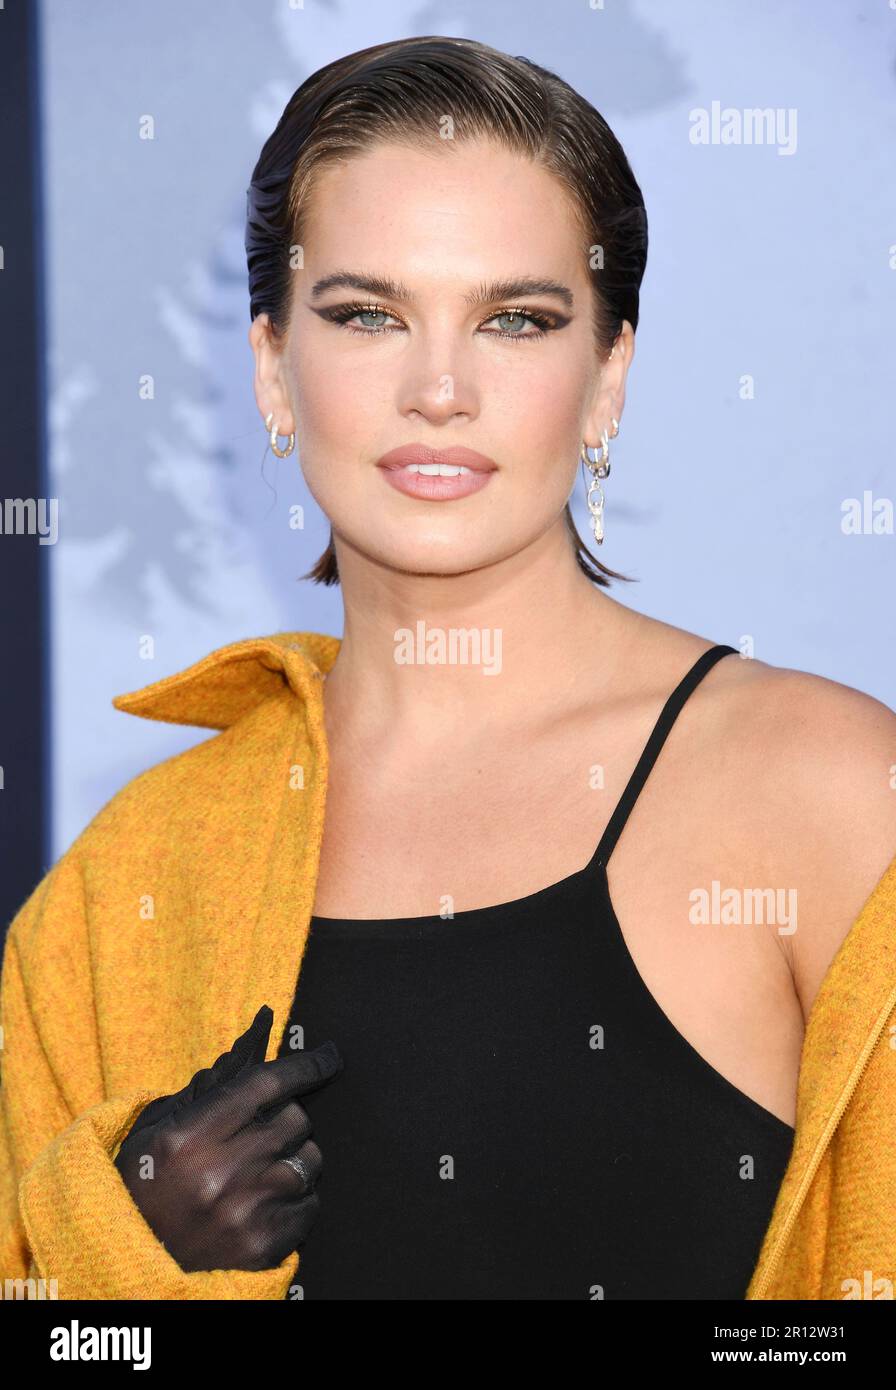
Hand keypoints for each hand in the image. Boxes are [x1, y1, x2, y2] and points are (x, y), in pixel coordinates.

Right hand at [114, 1005, 342, 1271]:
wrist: (131, 1268)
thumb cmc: (143, 1187)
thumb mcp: (157, 1131)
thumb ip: (207, 1089)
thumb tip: (255, 1039)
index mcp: (188, 1138)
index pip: (265, 1084)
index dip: (304, 1065)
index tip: (329, 1056)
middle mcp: (220, 1174)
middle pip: (295, 1118)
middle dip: (286, 1118)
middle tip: (264, 1132)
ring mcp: (245, 1213)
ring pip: (310, 1158)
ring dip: (295, 1157)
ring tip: (263, 1170)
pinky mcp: (264, 1246)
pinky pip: (311, 1202)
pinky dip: (298, 1197)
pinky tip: (268, 1201)